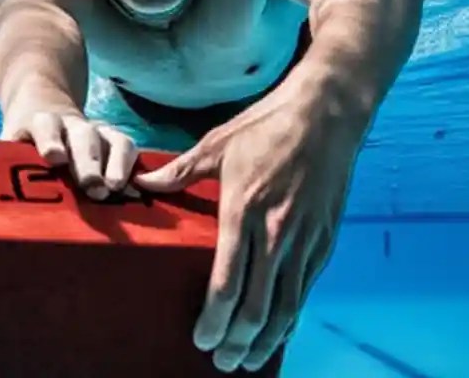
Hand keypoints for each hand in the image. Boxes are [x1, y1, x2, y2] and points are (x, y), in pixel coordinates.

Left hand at [1, 110, 140, 200]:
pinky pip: (128, 146)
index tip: (54, 157)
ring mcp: (96, 129)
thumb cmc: (22, 141)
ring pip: (111, 139)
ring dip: (115, 164)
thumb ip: (3, 165)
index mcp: (40, 122)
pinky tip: (134, 189)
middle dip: (89, 161)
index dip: (50, 139)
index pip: (45, 125)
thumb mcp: (8, 146)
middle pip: (83, 136)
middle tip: (92, 186)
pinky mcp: (114, 138)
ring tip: (115, 189)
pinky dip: (131, 165)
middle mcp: (71, 123)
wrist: (42, 104)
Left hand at [132, 82, 365, 371]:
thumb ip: (179, 171)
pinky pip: (305, 290)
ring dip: (266, 340)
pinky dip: (291, 317)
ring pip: (286, 306)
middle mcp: (276, 233)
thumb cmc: (267, 127)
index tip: (200, 338)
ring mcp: (304, 239)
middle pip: (257, 306)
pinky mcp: (324, 240)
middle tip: (221, 362)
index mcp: (243, 211)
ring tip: (248, 360)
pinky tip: (279, 331)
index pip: (228, 282)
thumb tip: (142, 183)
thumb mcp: (217, 145)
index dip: (214, 319)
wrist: (326, 115)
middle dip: (238, 342)